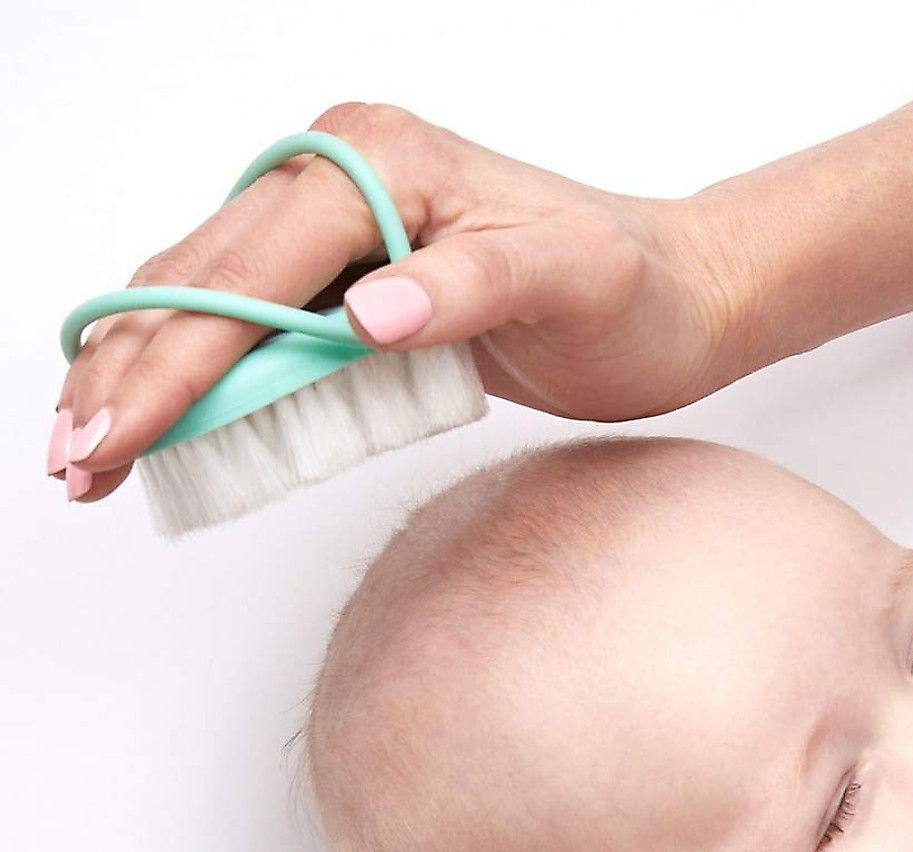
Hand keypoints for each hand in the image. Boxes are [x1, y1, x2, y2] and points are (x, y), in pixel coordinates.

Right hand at [51, 102, 743, 503]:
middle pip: (200, 279)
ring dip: (143, 375)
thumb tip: (366, 310)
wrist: (676, 299)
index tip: (115, 435)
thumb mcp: (569, 280)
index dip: (172, 360)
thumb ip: (466, 286)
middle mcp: (342, 176)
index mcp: (378, 162)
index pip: (247, 269)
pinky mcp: (355, 277)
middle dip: (128, 373)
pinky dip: (201, 375)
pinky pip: (255, 323)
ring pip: (208, 298)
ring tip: (88, 454)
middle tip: (71, 462)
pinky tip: (165, 421)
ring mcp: (342, 226)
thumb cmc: (634, 289)